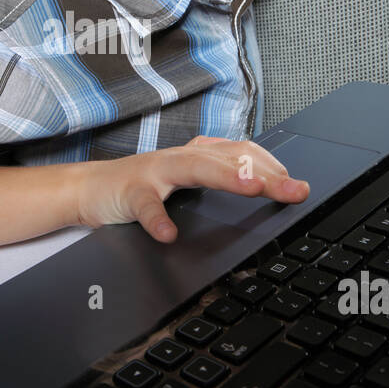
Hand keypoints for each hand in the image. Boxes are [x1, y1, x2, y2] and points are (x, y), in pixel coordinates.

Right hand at [77, 134, 309, 242]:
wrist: (89, 188)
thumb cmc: (142, 187)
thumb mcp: (186, 182)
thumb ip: (218, 180)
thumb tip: (265, 190)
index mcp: (197, 156)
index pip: (243, 153)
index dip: (273, 167)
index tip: (299, 187)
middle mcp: (179, 157)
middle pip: (228, 158)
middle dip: (265, 173)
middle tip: (294, 191)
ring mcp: (154, 172)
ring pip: (194, 168)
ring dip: (225, 177)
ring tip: (253, 189)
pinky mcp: (128, 192)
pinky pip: (145, 205)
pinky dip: (157, 219)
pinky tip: (168, 234)